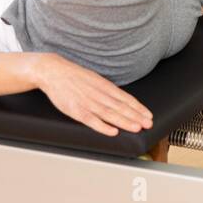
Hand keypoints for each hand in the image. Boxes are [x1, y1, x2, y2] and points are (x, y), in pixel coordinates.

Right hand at [33, 54, 152, 135]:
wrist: (53, 71)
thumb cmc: (74, 76)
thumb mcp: (95, 79)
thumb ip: (107, 90)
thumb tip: (121, 99)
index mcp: (104, 86)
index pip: (125, 98)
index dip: (138, 107)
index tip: (148, 115)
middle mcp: (98, 94)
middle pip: (120, 107)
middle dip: (136, 116)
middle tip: (148, 124)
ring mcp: (88, 102)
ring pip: (110, 114)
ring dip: (124, 121)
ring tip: (136, 127)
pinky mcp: (76, 110)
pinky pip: (91, 120)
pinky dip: (103, 126)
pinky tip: (112, 131)